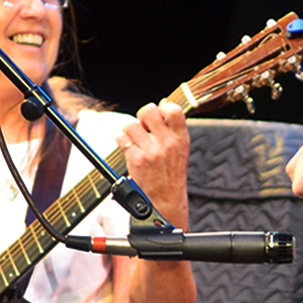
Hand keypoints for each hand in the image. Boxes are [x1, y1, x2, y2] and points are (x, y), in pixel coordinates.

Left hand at [118, 101, 189, 227]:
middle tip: (144, 125)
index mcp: (181, 138)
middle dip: (143, 115)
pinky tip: (130, 149)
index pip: (173, 109)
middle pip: (148, 111)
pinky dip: (123, 142)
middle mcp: (167, 143)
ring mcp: (150, 151)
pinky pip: (122, 139)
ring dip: (130, 131)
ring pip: (131, 124)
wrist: (165, 200)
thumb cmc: (172, 173)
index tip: (159, 115)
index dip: (162, 107)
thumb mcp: (180, 148)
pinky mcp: (136, 159)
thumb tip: (164, 103)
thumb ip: (173, 127)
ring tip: (137, 140)